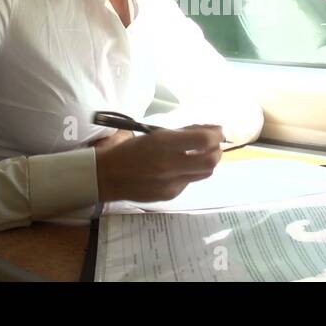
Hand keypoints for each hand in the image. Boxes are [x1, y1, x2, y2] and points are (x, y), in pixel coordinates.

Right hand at [94, 124, 223, 202]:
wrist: (107, 176)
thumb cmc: (129, 149)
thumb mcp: (154, 135)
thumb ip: (182, 134)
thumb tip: (209, 130)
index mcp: (164, 144)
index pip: (205, 140)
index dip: (216, 134)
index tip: (217, 131)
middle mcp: (170, 166)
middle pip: (212, 160)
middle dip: (217, 150)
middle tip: (212, 144)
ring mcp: (171, 184)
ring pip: (205, 173)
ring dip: (207, 162)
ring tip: (199, 155)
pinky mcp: (170, 195)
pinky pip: (189, 182)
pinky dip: (189, 173)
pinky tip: (178, 169)